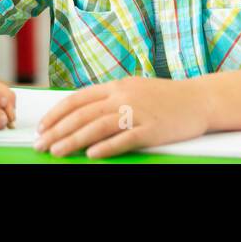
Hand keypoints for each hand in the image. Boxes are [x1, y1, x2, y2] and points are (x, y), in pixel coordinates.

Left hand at [33, 76, 211, 158]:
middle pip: (83, 114)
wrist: (199, 99)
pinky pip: (124, 138)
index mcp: (115, 86)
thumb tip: (80, 112)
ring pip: (98, 126)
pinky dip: (106, 147)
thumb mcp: (132, 89)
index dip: (57, 114)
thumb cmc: (164, 97)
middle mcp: (123, 96)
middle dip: (58, 130)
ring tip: (57, 152)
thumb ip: (108, 99)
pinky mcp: (152, 129)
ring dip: (74, 140)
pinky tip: (91, 155)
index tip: (42, 128)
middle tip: (41, 145)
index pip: (77, 99)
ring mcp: (137, 112)